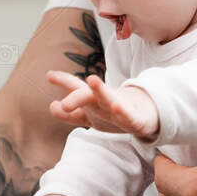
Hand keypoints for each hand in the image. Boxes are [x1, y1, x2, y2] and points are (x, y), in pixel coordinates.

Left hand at [45, 70, 159, 138]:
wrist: (147, 115)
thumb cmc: (114, 112)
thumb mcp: (92, 112)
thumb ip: (71, 112)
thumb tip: (52, 106)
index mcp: (92, 101)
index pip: (76, 89)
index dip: (63, 81)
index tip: (49, 75)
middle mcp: (104, 102)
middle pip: (88, 96)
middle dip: (76, 97)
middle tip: (63, 103)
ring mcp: (120, 109)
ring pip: (108, 100)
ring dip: (100, 90)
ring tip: (92, 80)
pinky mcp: (136, 120)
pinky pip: (128, 117)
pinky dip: (123, 113)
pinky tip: (117, 108)